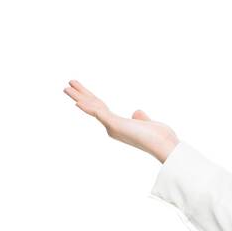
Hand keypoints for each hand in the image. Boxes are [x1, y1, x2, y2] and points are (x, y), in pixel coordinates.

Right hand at [63, 79, 179, 162]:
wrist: (165, 145)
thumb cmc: (159, 137)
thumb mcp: (147, 123)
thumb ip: (140, 118)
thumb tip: (137, 112)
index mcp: (117, 125)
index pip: (100, 107)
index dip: (90, 98)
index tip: (80, 91)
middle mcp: (112, 126)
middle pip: (93, 105)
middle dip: (80, 94)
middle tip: (68, 84)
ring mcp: (112, 126)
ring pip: (92, 107)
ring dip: (79, 97)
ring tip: (66, 87)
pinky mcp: (115, 125)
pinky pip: (98, 114)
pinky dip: (88, 108)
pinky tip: (77, 102)